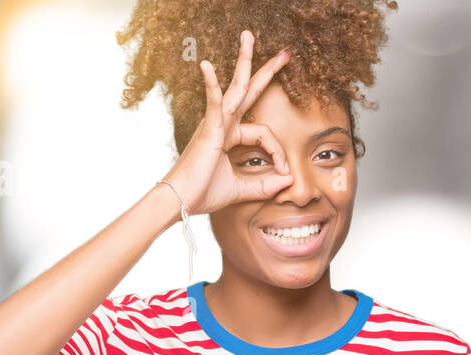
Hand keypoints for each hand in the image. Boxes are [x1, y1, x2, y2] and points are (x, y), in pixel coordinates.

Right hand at [161, 30, 292, 215]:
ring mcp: (215, 124)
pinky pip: (212, 103)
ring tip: (249, 37)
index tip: (285, 172)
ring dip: (244, 61)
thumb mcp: (243, 189)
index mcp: (229, 135)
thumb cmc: (203, 194)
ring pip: (234, 87)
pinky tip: (206, 65)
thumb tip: (289, 180)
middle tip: (284, 53)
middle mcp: (223, 124)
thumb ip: (266, 185)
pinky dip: (210, 85)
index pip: (264, 134)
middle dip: (266, 71)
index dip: (279, 152)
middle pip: (248, 91)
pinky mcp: (208, 130)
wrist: (180, 201)